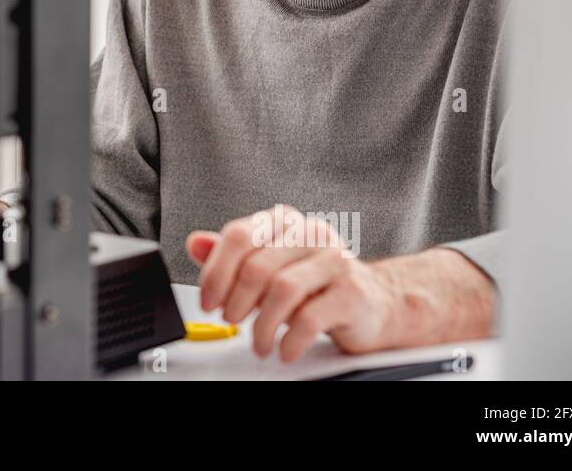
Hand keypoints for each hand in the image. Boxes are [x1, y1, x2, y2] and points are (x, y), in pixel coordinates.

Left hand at [187, 205, 496, 361]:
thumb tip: (195, 243)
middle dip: (236, 302)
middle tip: (231, 321)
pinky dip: (289, 340)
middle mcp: (310, 234)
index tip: (208, 300)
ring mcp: (334, 261)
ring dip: (261, 325)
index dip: (216, 271)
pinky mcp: (351, 293)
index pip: (239, 236)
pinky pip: (310, 318)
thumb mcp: (269, 265)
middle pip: (257, 266)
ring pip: (281, 290)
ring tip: (258, 342)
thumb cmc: (316, 285)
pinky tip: (284, 349)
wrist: (376, 303)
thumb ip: (232, 255)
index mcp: (285, 222)